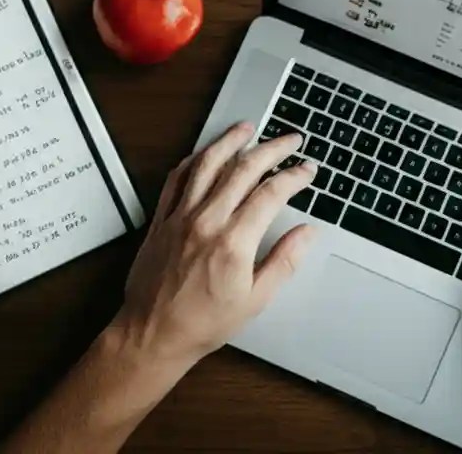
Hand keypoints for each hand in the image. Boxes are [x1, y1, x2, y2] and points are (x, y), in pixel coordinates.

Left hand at [113, 122, 316, 366]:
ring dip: (229, 141)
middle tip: (289, 139)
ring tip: (247, 127)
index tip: (307, 169)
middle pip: (243, 169)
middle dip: (271, 148)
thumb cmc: (204, 323)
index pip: (271, 193)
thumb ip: (284, 260)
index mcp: (234, 242)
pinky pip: (176, 179)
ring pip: (207, 164)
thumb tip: (307, 233)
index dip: (294, 175)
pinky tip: (205, 153)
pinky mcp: (161, 220)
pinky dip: (193, 160)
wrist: (153, 334)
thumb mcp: (256, 299)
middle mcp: (206, 221)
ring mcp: (180, 217)